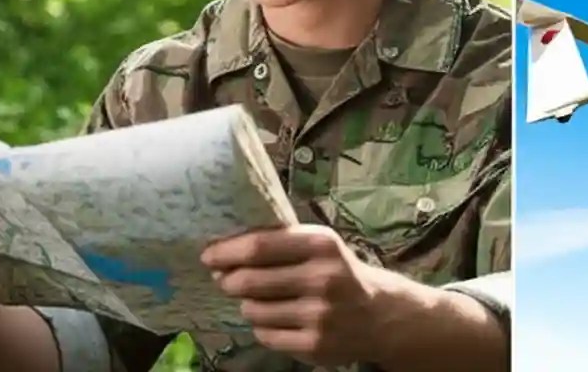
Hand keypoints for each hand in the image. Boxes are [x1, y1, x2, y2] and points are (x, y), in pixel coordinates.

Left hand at [202, 224, 388, 365]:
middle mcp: (322, 278)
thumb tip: (222, 249)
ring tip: (260, 300)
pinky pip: (265, 335)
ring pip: (252, 310)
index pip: (258, 247)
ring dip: (247, 304)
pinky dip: (263, 326)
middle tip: (226, 280)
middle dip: (228, 280)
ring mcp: (319, 315)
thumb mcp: (319, 244)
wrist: (378, 314)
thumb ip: (279, 241)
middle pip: (248, 281)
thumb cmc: (338, 271)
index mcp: (321, 244)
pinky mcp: (314, 345)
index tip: (208, 256)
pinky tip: (277, 319)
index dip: (226, 252)